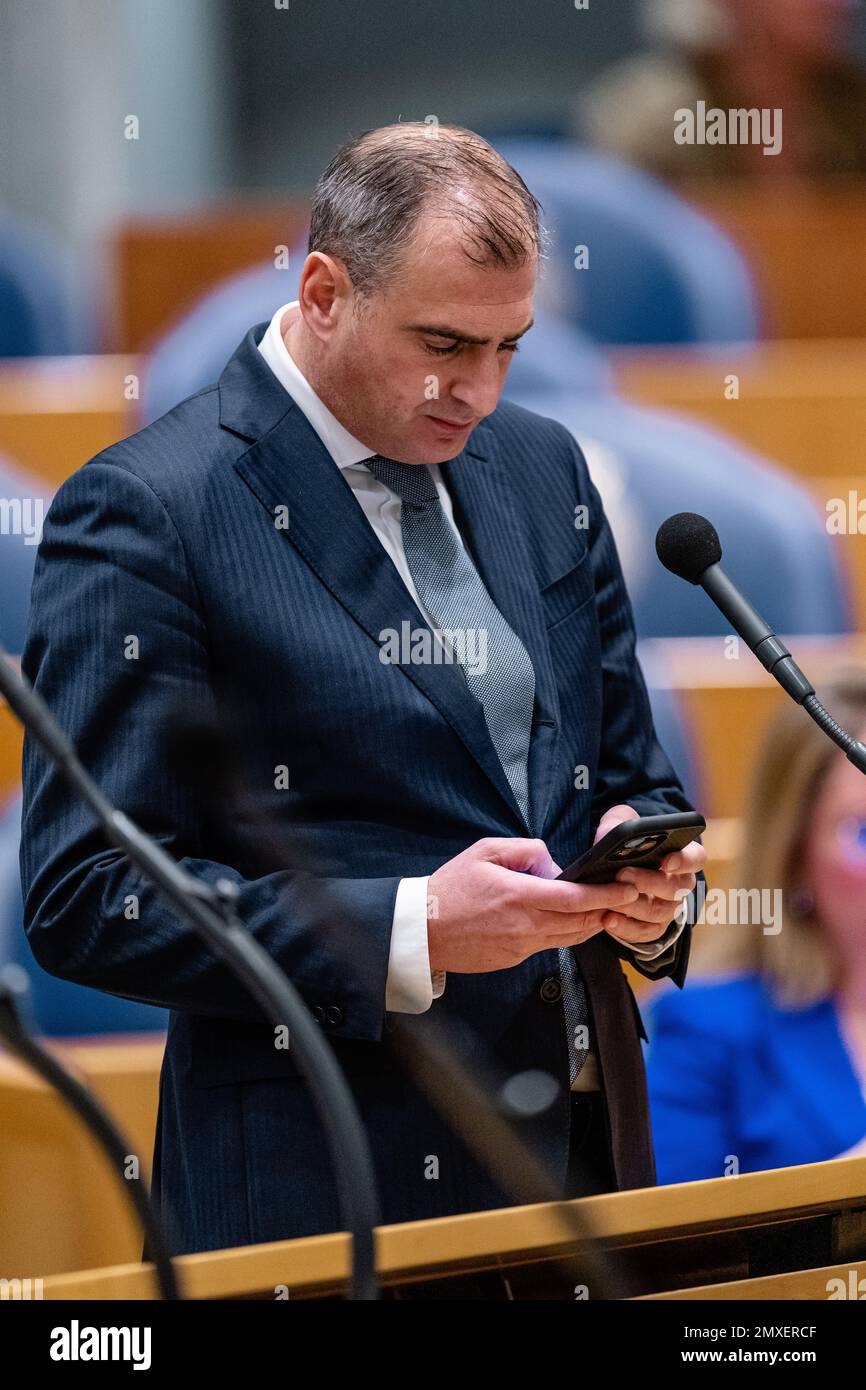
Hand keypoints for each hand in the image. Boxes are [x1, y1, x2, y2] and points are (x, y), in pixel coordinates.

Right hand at [426, 836, 640, 973]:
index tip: (627, 888)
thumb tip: (553, 864)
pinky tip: (572, 922)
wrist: (423, 930)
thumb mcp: (485, 852)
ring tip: (606, 909)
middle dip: (608, 909)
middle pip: (581, 922)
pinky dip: (567, 934)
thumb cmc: (450, 888)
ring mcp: (522, 946)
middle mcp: (526, 925)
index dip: (606, 895)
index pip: (575, 898)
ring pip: (570, 938)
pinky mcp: (515, 958)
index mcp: (520, 896)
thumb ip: (525, 850)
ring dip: (592, 924)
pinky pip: (550, 945)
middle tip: (627, 897)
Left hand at [592, 804, 706, 947]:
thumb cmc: (625, 844)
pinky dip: (626, 928)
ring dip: (634, 906)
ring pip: (659, 912)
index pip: (696, 858)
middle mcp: (680, 885)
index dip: (685, 861)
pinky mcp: (654, 927)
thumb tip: (610, 833)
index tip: (667, 861)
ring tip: (611, 899)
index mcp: (681, 856)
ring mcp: (669, 908)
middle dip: (648, 881)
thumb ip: (618, 821)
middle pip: (675, 888)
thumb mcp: (621, 824)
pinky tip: (608, 919)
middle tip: (622, 873)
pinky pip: (645, 932)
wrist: (614, 872)